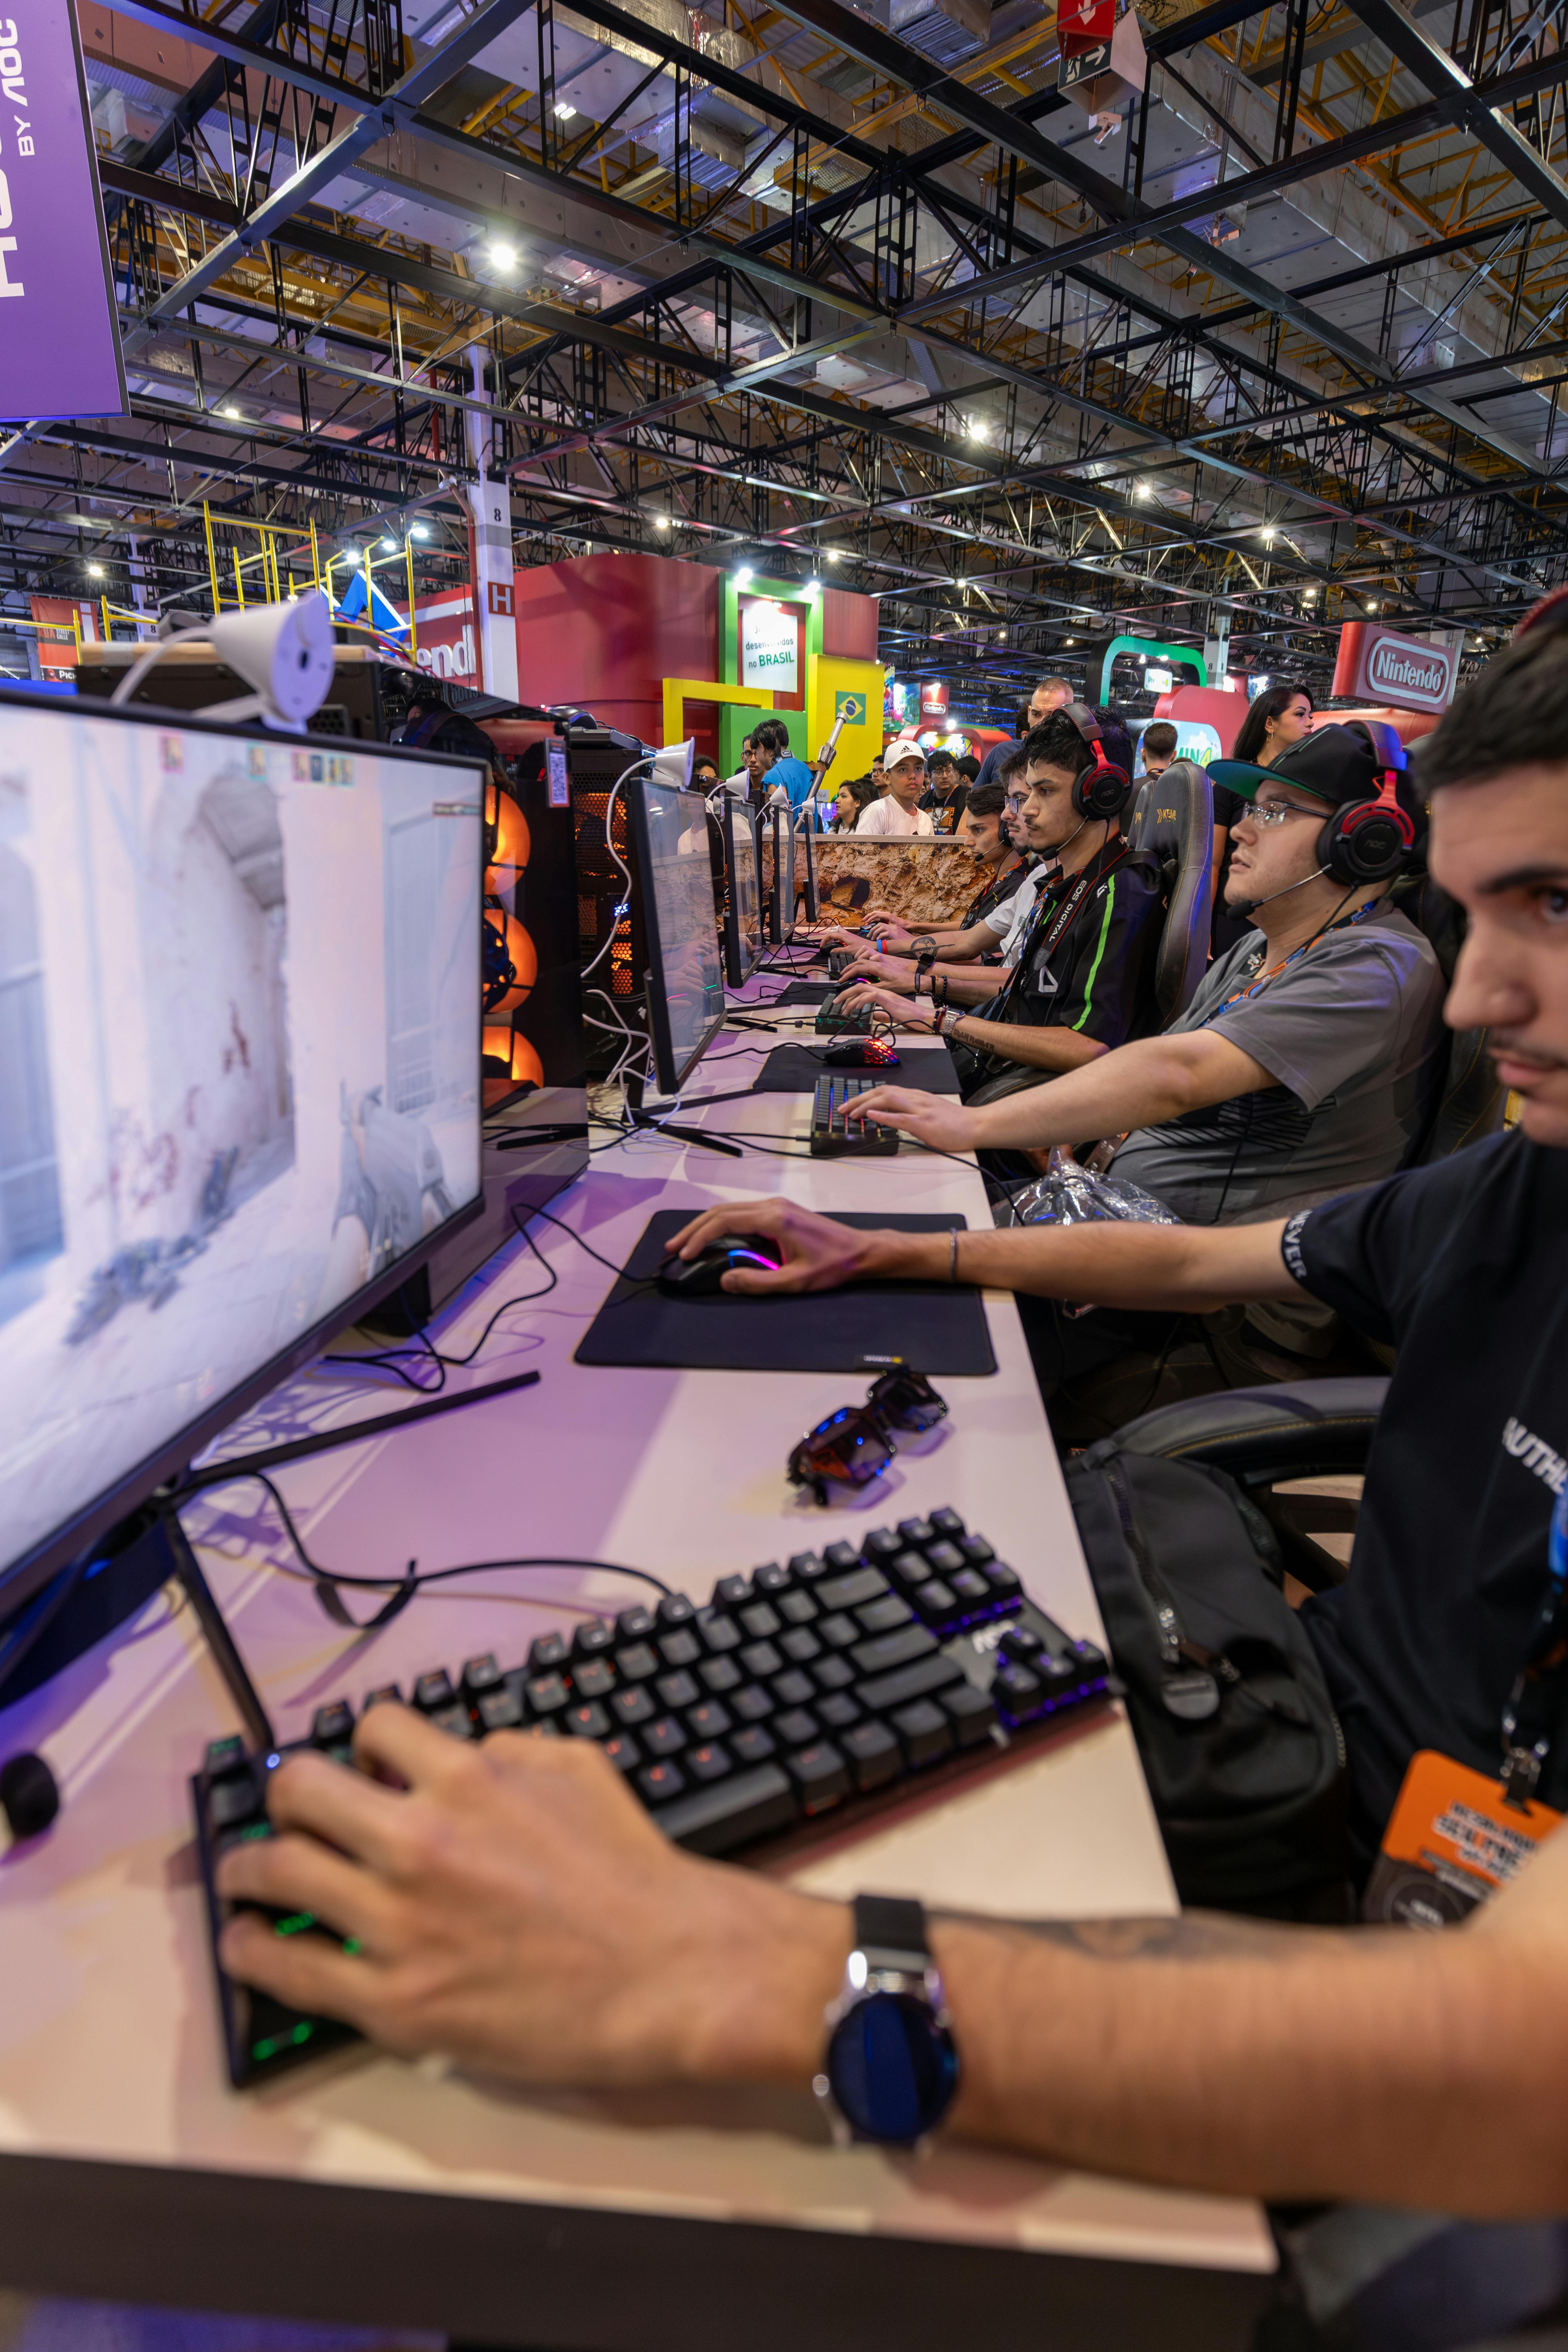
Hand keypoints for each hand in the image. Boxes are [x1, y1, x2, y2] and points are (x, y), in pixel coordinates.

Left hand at [216, 1706, 845, 2086]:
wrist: (669, 1970)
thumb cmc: (633, 1876)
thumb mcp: (580, 1769)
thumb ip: (511, 1746)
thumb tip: (466, 1747)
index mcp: (468, 1779)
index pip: (371, 1730)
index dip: (357, 1744)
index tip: (351, 1765)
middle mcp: (421, 1841)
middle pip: (300, 1790)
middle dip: (285, 1795)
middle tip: (283, 1812)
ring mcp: (400, 1923)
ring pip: (278, 1873)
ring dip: (248, 1869)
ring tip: (242, 1876)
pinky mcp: (396, 2000)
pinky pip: (290, 1969)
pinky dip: (254, 1951)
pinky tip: (247, 1943)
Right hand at [664, 1196, 880, 1291]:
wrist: (860, 1252)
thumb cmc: (833, 1265)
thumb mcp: (795, 1281)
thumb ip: (758, 1282)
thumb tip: (725, 1280)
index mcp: (775, 1217)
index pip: (725, 1221)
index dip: (700, 1237)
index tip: (684, 1254)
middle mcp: (773, 1205)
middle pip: (721, 1211)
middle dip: (694, 1230)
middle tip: (672, 1247)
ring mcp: (776, 1206)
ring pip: (730, 1210)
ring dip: (706, 1226)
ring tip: (686, 1244)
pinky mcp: (779, 1212)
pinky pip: (742, 1213)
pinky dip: (722, 1224)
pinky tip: (712, 1239)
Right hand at [835, 952, 911, 987]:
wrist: (915, 979)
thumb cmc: (903, 984)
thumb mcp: (886, 988)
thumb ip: (872, 987)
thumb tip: (860, 988)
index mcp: (877, 968)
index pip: (858, 968)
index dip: (848, 973)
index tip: (841, 979)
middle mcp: (878, 962)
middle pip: (858, 961)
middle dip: (848, 968)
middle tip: (842, 975)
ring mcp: (881, 961)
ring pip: (864, 958)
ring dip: (855, 963)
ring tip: (849, 970)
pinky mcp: (884, 962)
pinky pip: (870, 957)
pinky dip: (863, 959)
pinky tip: (862, 964)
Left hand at [836, 984, 931, 1026]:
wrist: (925, 1017)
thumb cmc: (911, 1017)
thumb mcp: (892, 1015)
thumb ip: (881, 1014)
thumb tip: (873, 1015)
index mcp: (883, 995)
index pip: (863, 989)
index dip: (850, 996)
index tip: (843, 1004)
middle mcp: (883, 991)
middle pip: (859, 986)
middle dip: (845, 994)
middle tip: (835, 1003)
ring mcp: (886, 994)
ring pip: (862, 989)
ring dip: (850, 999)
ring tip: (843, 1009)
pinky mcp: (888, 999)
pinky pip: (870, 996)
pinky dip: (860, 1001)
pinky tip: (856, 1009)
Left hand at [844, 1087, 979, 1152]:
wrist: (975, 1125)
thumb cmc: (954, 1121)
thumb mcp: (929, 1110)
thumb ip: (910, 1110)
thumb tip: (890, 1116)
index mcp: (915, 1096)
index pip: (885, 1091)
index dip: (865, 1096)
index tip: (850, 1104)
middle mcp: (915, 1098)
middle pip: (881, 1092)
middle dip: (858, 1099)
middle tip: (841, 1108)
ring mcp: (919, 1109)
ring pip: (887, 1100)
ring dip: (865, 1105)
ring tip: (850, 1113)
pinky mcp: (924, 1123)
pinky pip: (900, 1117)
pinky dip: (883, 1116)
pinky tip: (870, 1117)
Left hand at [862, 916, 911, 944]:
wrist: (911, 942)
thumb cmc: (902, 941)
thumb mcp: (895, 936)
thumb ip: (887, 935)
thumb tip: (878, 939)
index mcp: (892, 926)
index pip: (881, 923)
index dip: (874, 926)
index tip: (869, 931)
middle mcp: (892, 926)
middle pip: (879, 924)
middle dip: (871, 929)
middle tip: (868, 936)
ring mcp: (893, 929)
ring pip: (880, 927)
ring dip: (874, 933)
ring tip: (871, 939)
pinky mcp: (894, 933)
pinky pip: (884, 933)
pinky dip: (879, 936)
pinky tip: (878, 940)